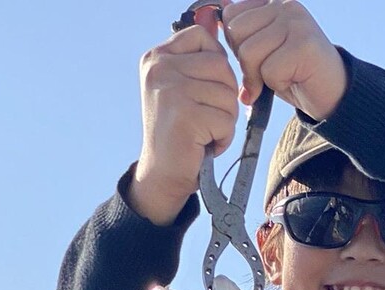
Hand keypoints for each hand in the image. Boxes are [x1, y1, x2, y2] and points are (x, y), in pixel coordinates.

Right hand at [129, 24, 239, 225]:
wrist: (161, 174)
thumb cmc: (179, 133)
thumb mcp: (182, 87)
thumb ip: (197, 60)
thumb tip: (220, 20)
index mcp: (157, 57)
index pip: (204, 37)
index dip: (217, 65)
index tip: (207, 90)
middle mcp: (159, 68)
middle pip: (221, 67)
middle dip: (225, 98)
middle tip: (206, 118)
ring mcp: (170, 89)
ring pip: (227, 95)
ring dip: (224, 120)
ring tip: (203, 132)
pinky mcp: (184, 114)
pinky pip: (225, 120)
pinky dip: (222, 138)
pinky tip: (203, 145)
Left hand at [222, 0, 346, 118]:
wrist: (332, 93)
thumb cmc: (294, 74)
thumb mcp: (263, 50)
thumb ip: (243, 34)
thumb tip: (208, 21)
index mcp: (271, 1)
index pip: (230, 16)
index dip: (236, 45)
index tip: (255, 58)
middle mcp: (284, 4)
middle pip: (236, 33)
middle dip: (245, 62)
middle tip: (265, 72)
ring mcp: (296, 22)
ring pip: (250, 53)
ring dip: (259, 76)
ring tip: (278, 78)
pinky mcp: (304, 44)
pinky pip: (269, 70)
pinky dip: (276, 84)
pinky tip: (292, 80)